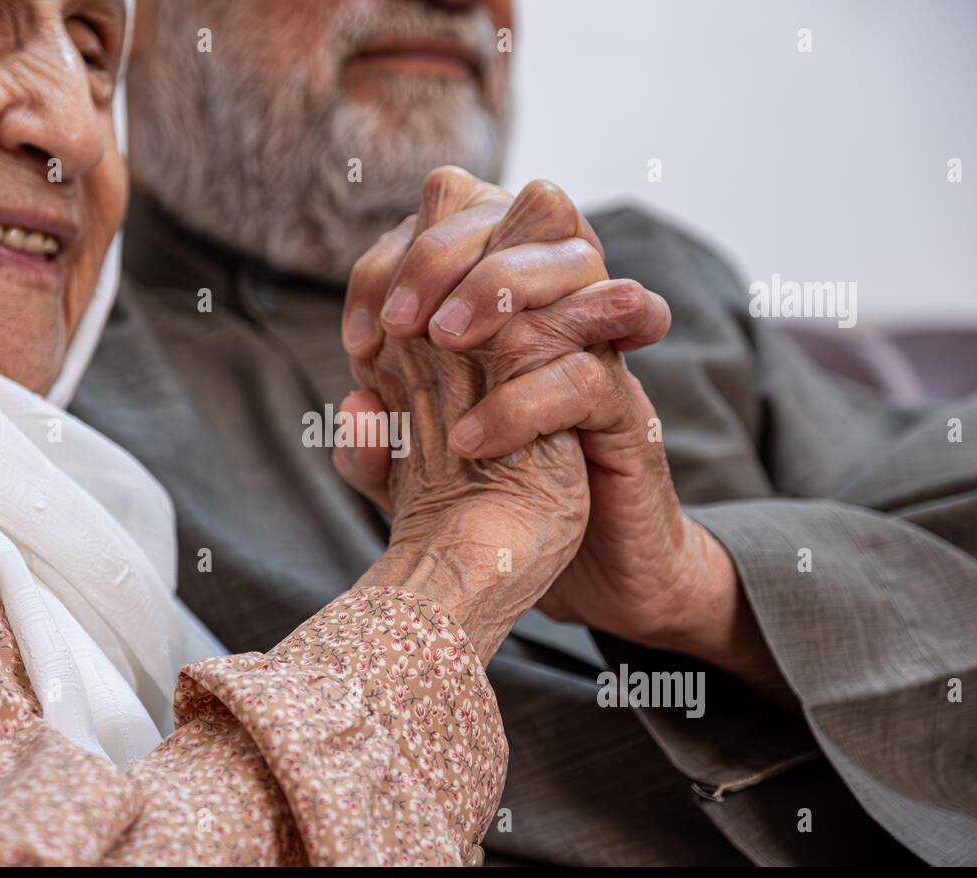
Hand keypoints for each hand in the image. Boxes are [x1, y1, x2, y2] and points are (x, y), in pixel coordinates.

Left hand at [349, 168, 620, 658]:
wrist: (588, 572)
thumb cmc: (502, 506)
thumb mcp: (421, 480)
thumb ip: (380, 447)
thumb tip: (349, 406)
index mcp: (503, 305)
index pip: (454, 214)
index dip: (392, 262)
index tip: (360, 339)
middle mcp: (557, 310)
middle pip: (525, 205)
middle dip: (447, 250)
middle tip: (401, 326)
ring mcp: (599, 352)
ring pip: (576, 257)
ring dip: (499, 287)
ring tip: (441, 345)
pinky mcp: (627, 411)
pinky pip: (588, 372)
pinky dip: (524, 399)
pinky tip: (473, 442)